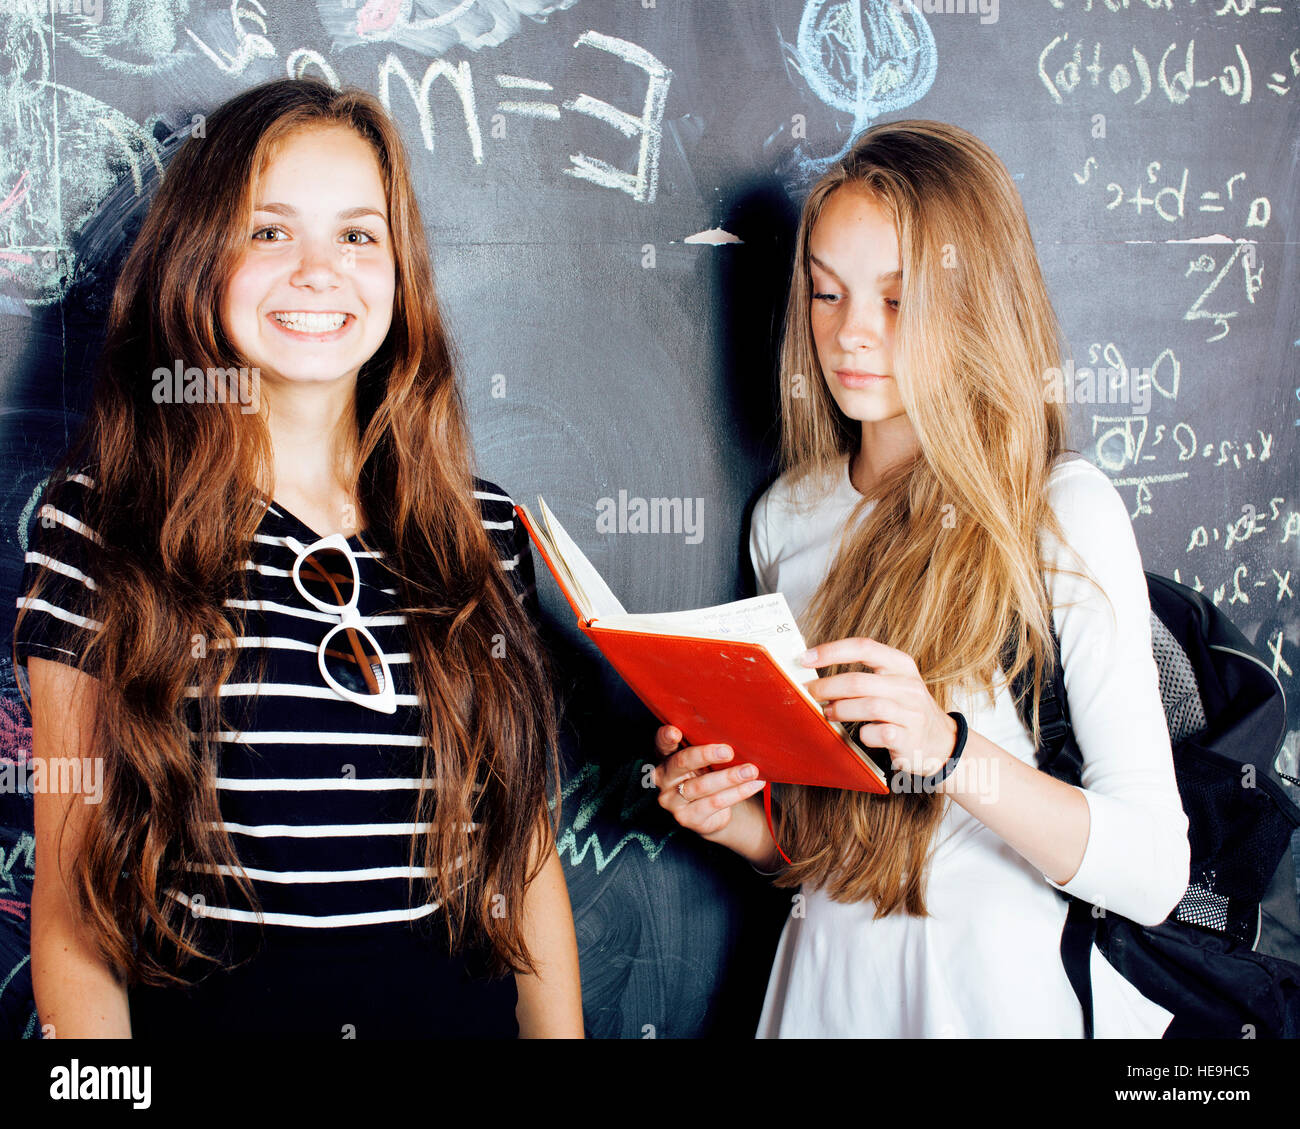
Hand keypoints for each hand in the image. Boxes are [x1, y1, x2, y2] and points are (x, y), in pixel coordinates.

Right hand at [651, 725, 765, 838]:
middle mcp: (663, 778)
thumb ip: (706, 747)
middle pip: (682, 762)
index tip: (675, 732)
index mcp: (665, 757)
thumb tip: (735, 734)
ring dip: (730, 777)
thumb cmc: (707, 775)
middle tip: (729, 751)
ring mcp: (672, 800)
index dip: (666, 737)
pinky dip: (737, 793)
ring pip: (702, 785)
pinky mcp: (686, 818)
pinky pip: (715, 802)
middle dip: (707, 754)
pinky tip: (753, 785)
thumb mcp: (703, 761)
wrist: (710, 813)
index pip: (662, 744)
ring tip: (751, 771)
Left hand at [802, 638, 957, 777]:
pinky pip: (876, 734)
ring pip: (867, 706)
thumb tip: (816, 667)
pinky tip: (861, 733)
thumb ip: (863, 674)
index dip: (832, 650)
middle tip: (810, 692)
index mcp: (902, 664)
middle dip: (827, 687)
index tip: (805, 657)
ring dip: (840, 710)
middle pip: (858, 681)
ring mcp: (911, 713)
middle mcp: (909, 685)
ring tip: (828, 712)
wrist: (941, 742)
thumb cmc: (905, 709)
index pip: (864, 647)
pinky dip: (862, 734)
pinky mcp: (909, 738)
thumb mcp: (893, 682)